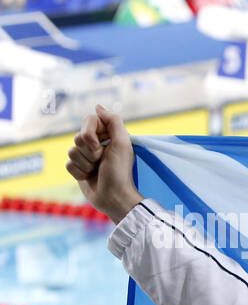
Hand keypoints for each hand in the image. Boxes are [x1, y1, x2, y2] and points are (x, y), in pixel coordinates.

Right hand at [66, 104, 142, 223]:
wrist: (114, 197)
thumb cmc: (120, 172)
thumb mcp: (122, 143)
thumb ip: (113, 121)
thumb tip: (98, 106)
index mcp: (108, 136)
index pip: (88, 120)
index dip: (89, 133)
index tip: (99, 144)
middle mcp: (97, 145)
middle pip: (78, 136)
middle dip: (89, 150)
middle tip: (101, 160)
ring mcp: (86, 157)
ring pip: (71, 151)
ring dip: (85, 163)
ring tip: (97, 170)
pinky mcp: (78, 169)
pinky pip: (68, 164)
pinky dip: (79, 172)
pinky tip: (89, 178)